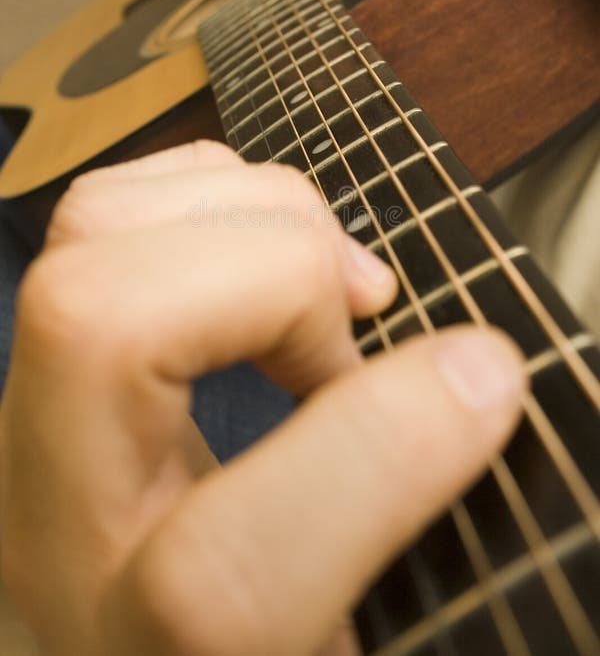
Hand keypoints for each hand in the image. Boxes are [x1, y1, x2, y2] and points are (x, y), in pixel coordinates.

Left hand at [0, 141, 525, 654]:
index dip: (372, 454)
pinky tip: (268, 246)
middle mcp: (52, 529)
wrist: (109, 645)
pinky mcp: (44, 356)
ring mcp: (28, 420)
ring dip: (245, 210)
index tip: (479, 380)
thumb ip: (382, 536)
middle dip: (280, 277)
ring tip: (329, 276)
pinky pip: (103, 215)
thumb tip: (471, 378)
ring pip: (90, 237)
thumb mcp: (325, 637)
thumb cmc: (233, 645)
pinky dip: (209, 192)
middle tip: (368, 317)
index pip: (213, 577)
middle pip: (101, 329)